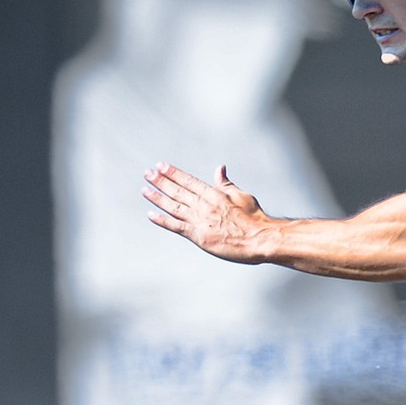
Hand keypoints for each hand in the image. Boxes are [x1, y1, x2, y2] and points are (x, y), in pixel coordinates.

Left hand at [143, 162, 272, 263]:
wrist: (260, 238)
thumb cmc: (254, 218)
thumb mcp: (241, 195)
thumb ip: (226, 184)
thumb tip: (219, 169)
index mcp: (214, 194)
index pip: (188, 180)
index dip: (173, 173)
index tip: (160, 166)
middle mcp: (203, 205)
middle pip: (177, 191)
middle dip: (161, 181)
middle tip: (147, 173)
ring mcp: (199, 220)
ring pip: (173, 206)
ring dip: (158, 197)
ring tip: (145, 189)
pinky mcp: (198, 236)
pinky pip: (176, 226)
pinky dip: (162, 220)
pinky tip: (151, 215)